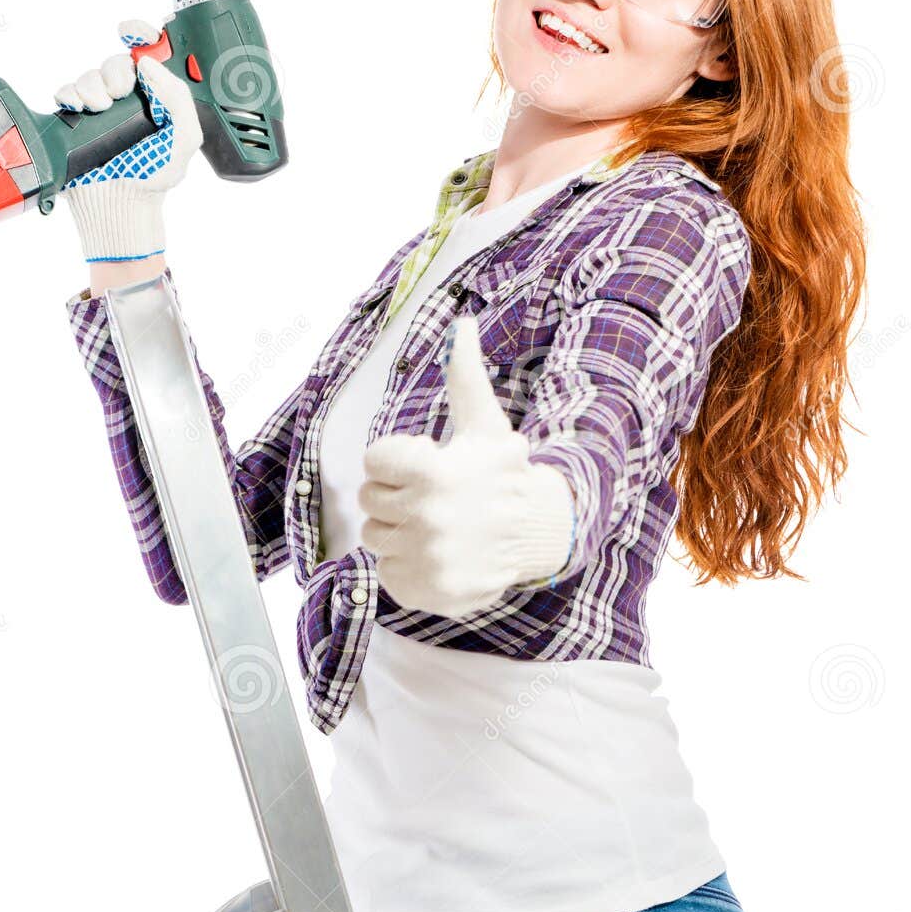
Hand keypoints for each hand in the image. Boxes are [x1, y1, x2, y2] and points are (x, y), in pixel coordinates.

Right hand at [55, 18, 202, 264]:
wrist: (122, 205)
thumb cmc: (156, 174)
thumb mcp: (185, 138)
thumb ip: (178, 98)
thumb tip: (149, 65)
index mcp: (157, 96)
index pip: (150, 53)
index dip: (142, 35)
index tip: (132, 34)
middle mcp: (128, 98)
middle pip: (116, 62)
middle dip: (116, 72)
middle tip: (119, 93)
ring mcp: (100, 108)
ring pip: (89, 75)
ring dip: (93, 86)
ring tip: (99, 108)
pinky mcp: (75, 120)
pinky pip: (66, 92)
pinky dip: (70, 95)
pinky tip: (79, 109)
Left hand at [358, 317, 577, 617]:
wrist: (540, 531)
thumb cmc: (503, 472)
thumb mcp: (485, 424)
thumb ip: (464, 376)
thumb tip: (461, 321)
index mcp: (432, 471)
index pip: (373, 462)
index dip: (396, 459)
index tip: (425, 462)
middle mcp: (427, 516)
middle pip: (370, 501)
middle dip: (396, 494)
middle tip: (431, 495)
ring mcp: (426, 557)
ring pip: (375, 537)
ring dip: (400, 529)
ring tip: (436, 523)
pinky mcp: (427, 590)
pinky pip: (388, 572)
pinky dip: (407, 564)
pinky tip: (437, 552)